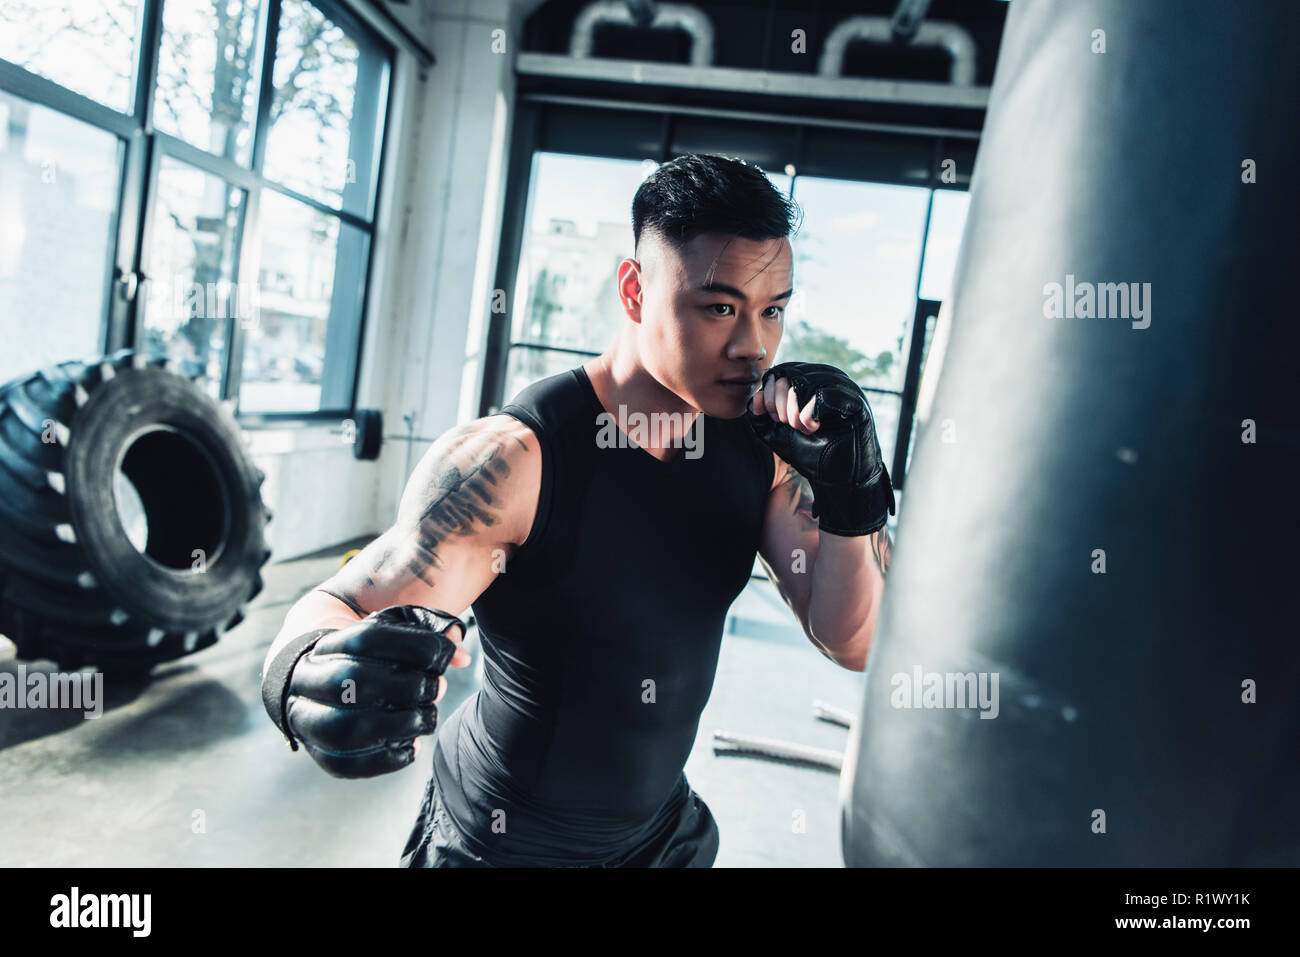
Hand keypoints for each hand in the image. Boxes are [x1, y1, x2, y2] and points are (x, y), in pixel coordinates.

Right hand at [272, 605, 468, 777]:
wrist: (320, 683)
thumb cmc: (369, 656)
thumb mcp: (395, 631)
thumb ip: (430, 632)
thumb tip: (461, 657)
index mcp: (327, 643)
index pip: (366, 638)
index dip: (414, 646)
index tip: (444, 653)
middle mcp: (308, 681)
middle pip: (352, 682)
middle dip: (407, 686)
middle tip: (438, 688)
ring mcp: (308, 720)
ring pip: (347, 728)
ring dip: (400, 724)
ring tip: (426, 717)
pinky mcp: (321, 756)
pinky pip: (349, 764)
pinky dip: (388, 758)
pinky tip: (411, 744)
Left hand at [746, 361, 895, 535]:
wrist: (837, 479)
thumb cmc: (810, 452)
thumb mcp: (776, 432)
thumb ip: (760, 414)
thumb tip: (757, 396)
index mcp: (811, 379)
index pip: (780, 371)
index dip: (769, 396)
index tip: (777, 420)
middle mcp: (829, 377)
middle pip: (789, 374)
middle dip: (779, 404)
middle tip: (789, 426)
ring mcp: (845, 387)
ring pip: (804, 382)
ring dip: (794, 411)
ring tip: (802, 429)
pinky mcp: (855, 402)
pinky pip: (823, 395)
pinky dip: (809, 415)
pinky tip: (814, 428)